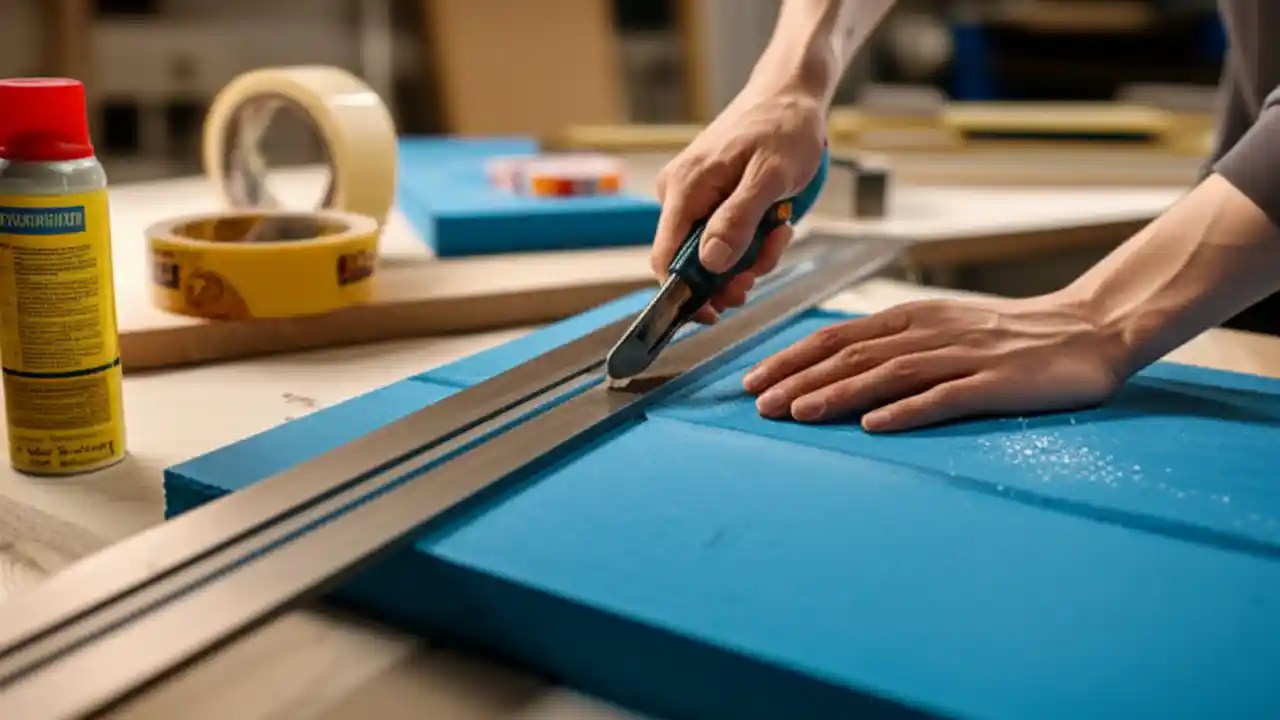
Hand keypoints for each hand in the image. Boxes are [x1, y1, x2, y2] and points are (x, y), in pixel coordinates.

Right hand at [651, 84, 826, 322]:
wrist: (790, 96)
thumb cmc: (784, 128)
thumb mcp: (770, 176)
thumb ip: (738, 220)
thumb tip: (709, 263)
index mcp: (685, 188)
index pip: (664, 258)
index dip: (684, 294)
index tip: (714, 313)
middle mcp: (679, 193)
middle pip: (690, 261)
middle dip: (729, 274)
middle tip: (762, 269)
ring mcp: (693, 195)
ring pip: (711, 252)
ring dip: (748, 257)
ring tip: (779, 231)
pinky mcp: (709, 197)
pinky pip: (723, 235)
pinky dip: (751, 240)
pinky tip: (774, 223)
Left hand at [741, 294, 1131, 431]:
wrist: (1086, 331)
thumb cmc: (1006, 338)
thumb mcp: (941, 329)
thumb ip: (894, 345)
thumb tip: (835, 370)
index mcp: (912, 318)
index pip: (838, 338)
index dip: (792, 359)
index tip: (753, 381)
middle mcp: (929, 331)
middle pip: (852, 355)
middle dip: (799, 380)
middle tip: (758, 405)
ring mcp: (962, 355)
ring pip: (888, 374)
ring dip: (838, 394)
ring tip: (798, 413)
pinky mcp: (995, 382)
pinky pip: (945, 396)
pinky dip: (907, 410)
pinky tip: (875, 425)